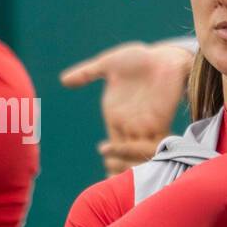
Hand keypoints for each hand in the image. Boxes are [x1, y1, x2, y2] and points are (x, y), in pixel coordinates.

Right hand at [61, 41, 193, 175]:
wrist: (164, 56)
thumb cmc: (138, 58)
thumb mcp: (109, 64)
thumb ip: (86, 73)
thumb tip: (63, 80)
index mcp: (116, 117)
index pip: (113, 148)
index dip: (111, 158)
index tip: (105, 155)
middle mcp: (131, 126)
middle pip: (126, 157)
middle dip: (120, 168)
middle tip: (114, 171)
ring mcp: (147, 126)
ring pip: (140, 155)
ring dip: (133, 163)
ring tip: (127, 167)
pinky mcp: (162, 122)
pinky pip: (157, 145)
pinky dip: (149, 153)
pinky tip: (144, 157)